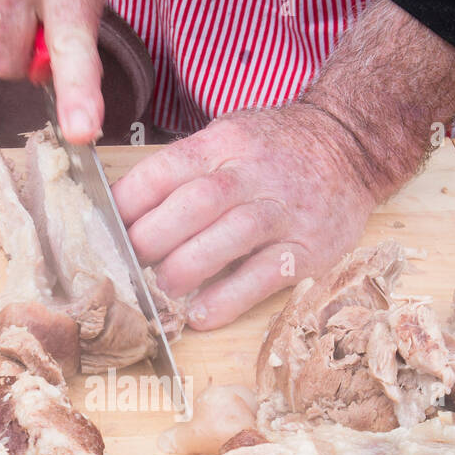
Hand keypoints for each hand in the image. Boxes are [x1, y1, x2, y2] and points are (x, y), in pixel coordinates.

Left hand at [112, 102, 377, 329]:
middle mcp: (252, 173)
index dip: (128, 205)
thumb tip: (121, 212)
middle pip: (194, 205)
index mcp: (222, 143)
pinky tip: (202, 315)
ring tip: (162, 292)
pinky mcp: (308, 247)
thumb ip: (183, 171)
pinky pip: (265, 275)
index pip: (165, 171)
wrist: (352, 146)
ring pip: (229, 238)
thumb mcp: (228, 138)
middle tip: (129, 267)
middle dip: (152, 240)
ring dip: (186, 270)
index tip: (103, 231)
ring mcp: (283, 211)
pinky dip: (230, 299)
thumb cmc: (275, 150)